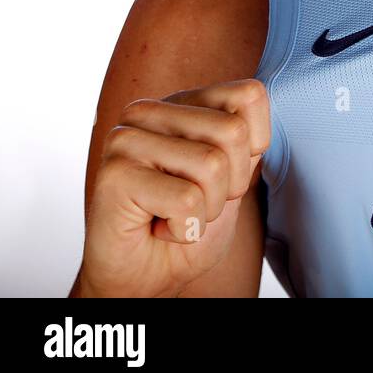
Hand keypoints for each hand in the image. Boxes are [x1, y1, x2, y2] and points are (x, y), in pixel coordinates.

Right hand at [77, 78, 270, 296]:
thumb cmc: (190, 223)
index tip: (224, 175)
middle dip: (230, 183)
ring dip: (206, 209)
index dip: (253, 146)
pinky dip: (186, 228)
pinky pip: (186, 200)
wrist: (147, 278)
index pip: (249, 95)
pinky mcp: (115, 174)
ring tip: (176, 215)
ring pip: (212, 165)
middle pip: (234, 131)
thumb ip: (247, 138)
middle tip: (196, 202)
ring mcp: (126, 139)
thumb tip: (258, 96)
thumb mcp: (235, 175)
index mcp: (181, 104)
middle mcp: (149, 112)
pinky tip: (159, 228)